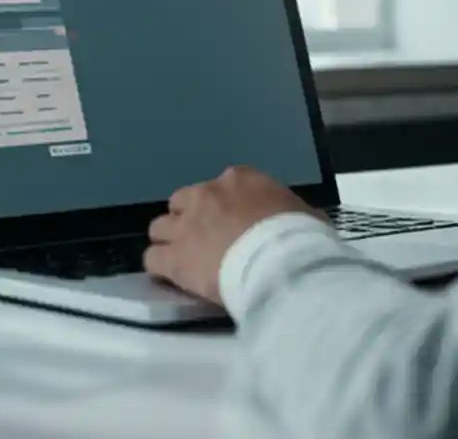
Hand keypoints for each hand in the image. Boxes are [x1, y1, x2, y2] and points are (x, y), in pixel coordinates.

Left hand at [144, 166, 323, 304]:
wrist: (281, 262)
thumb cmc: (300, 237)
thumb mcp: (305, 214)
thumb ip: (290, 212)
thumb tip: (297, 220)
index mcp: (240, 179)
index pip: (219, 187)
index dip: (222, 208)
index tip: (232, 225)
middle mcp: (206, 195)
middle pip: (181, 203)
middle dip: (188, 220)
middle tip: (203, 242)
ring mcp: (185, 226)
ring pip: (159, 228)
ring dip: (169, 242)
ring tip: (184, 262)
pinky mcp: (173, 258)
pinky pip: (152, 259)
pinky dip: (160, 268)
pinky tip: (172, 279)